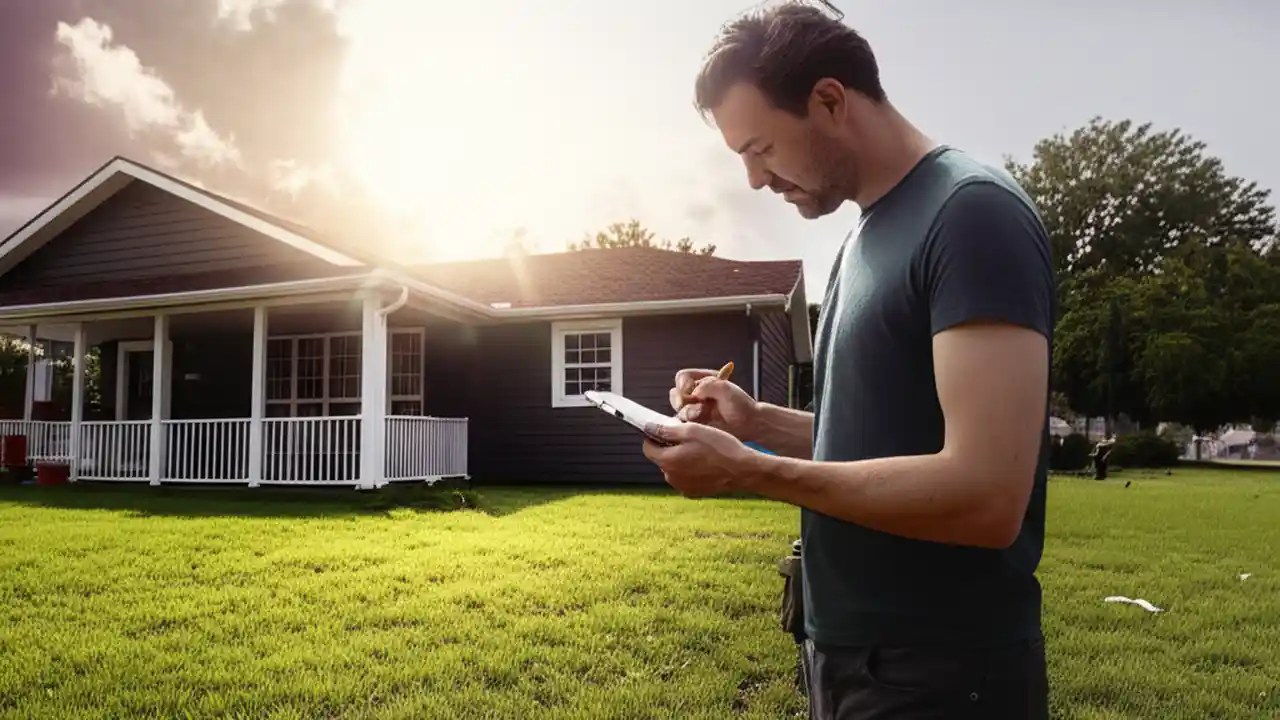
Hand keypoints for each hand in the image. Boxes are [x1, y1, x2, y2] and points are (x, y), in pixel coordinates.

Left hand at [642, 421, 761, 497]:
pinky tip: (704, 462)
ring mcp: (682, 487)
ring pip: (673, 468)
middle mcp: (671, 477)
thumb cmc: (719, 447)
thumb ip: (666, 430)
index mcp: (667, 461)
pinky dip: (690, 470)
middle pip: (661, 458)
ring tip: (699, 450)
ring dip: (680, 458)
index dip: (653, 437)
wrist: (742, 470)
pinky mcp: (694, 492)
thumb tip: (648, 427)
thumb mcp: (691, 431)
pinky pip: (685, 478)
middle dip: (669, 447)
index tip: (664, 430)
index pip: (647, 448)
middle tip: (687, 437)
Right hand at [668, 368, 758, 440]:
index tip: (692, 391)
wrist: (749, 424)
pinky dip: (688, 423)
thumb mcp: (726, 389)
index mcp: (703, 381)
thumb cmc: (741, 404)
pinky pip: (682, 423)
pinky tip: (701, 422)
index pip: (682, 377)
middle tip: (695, 405)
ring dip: (688, 411)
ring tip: (703, 413)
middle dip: (682, 400)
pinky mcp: (695, 424)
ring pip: (678, 409)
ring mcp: (694, 409)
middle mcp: (696, 394)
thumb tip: (693, 393)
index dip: (683, 384)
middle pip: (675, 394)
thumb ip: (708, 386)